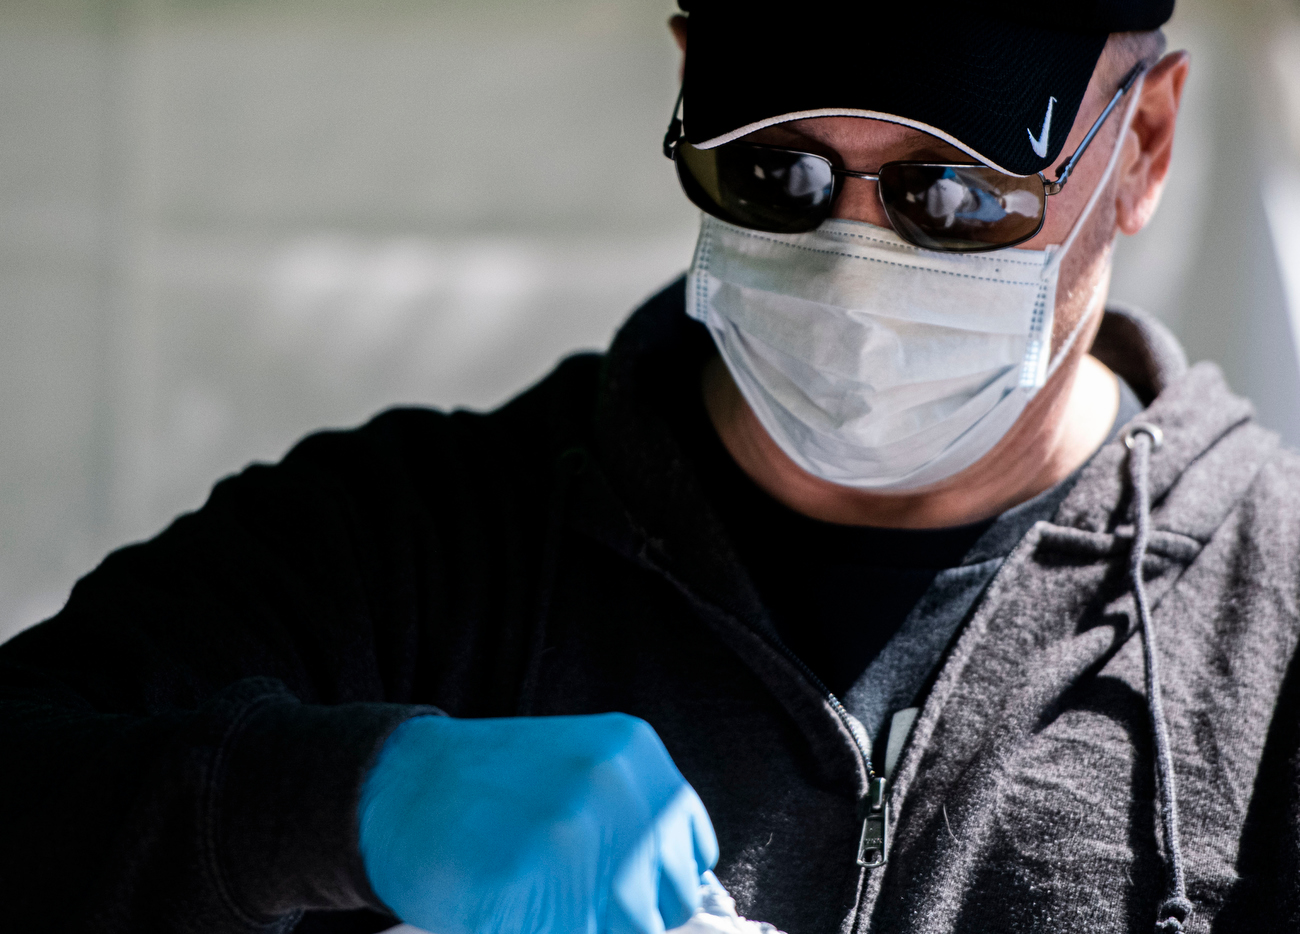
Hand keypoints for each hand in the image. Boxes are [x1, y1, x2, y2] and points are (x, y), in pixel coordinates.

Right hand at [358, 712, 718, 933]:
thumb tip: (680, 893)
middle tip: (573, 897)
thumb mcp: (585, 769)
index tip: (629, 891)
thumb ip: (637, 817)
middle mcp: (611, 788)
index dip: (660, 887)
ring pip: (624, 928)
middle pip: (664, 903)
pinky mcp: (521, 884)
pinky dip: (543, 929)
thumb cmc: (497, 785)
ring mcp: (567, 836)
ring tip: (541, 897)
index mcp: (633, 753)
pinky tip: (514, 906)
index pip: (692, 856)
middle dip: (627, 916)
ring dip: (586, 925)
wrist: (401, 782)